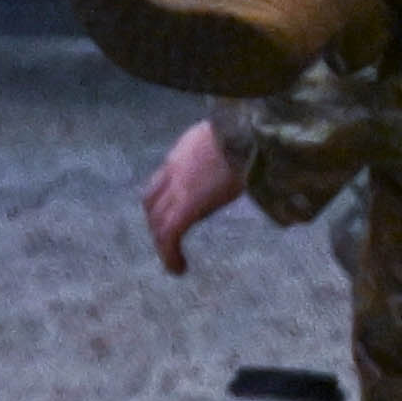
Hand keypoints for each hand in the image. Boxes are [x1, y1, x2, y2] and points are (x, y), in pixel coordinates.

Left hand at [140, 118, 247, 276]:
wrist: (246, 132)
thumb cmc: (249, 130)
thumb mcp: (233, 135)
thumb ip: (231, 149)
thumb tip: (250, 155)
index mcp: (185, 151)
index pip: (162, 177)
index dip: (162, 197)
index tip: (173, 211)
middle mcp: (175, 169)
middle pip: (151, 201)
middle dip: (156, 222)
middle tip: (169, 241)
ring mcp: (178, 189)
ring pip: (157, 221)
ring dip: (162, 243)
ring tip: (174, 262)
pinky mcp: (187, 206)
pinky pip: (169, 235)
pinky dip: (169, 255)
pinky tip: (179, 269)